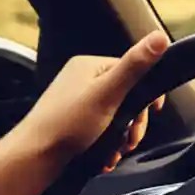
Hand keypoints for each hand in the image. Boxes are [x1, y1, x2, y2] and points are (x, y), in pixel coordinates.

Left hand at [13, 31, 169, 170]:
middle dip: (134, 122)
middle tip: (132, 139)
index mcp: (89, 66)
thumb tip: (159, 37)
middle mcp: (82, 80)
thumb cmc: (67, 125)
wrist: (34, 157)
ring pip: (115, 115)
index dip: (145, 95)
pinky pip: (102, 128)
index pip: (132, 71)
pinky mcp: (74, 122)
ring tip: (118, 150)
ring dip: (122, 136)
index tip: (153, 113)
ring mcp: (77, 101)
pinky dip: (108, 143)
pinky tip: (107, 156)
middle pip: (125, 96)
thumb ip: (134, 67)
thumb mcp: (108, 94)